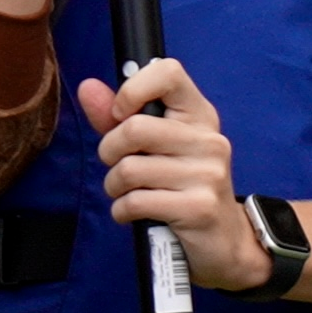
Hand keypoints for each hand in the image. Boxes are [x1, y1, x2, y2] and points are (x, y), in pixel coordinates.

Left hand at [78, 57, 272, 291]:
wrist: (224, 240)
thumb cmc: (183, 187)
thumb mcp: (155, 148)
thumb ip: (118, 118)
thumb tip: (87, 87)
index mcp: (199, 115)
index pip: (168, 72)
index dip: (133, 89)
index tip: (123, 113)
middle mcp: (208, 139)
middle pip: (134, 128)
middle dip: (110, 151)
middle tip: (118, 165)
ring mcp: (207, 173)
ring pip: (129, 169)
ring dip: (114, 187)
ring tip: (128, 193)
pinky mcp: (198, 207)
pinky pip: (135, 202)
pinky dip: (121, 211)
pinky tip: (133, 213)